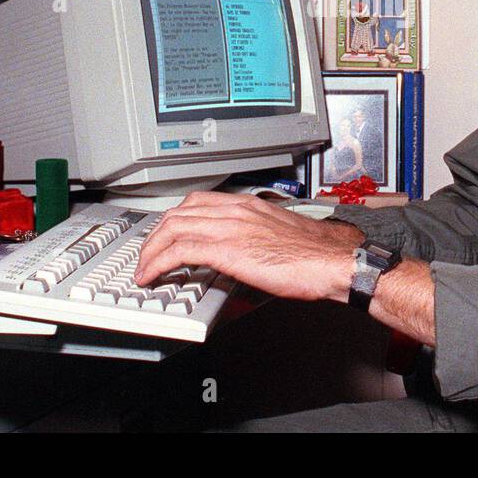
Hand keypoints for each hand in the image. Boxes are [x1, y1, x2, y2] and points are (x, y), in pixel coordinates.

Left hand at [132, 191, 363, 302]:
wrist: (332, 260)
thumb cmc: (316, 253)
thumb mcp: (278, 235)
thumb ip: (254, 237)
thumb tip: (243, 254)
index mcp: (247, 205)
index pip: (197, 202)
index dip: (174, 219)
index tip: (165, 235)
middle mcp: (235, 210)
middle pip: (178, 212)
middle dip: (156, 234)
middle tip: (148, 253)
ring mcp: (229, 227)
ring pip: (173, 228)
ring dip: (151, 249)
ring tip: (144, 268)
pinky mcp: (226, 249)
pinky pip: (179, 250)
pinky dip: (158, 262)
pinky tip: (151, 275)